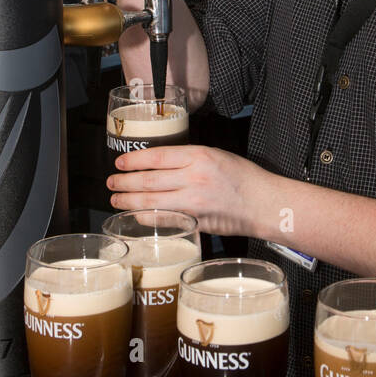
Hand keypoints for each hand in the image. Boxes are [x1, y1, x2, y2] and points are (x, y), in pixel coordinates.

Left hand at [107, 145, 270, 235]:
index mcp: (199, 156)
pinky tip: (135, 215)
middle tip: (111, 182)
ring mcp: (194, 202)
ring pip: (151, 201)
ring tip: (116, 199)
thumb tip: (160, 164)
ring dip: (129, 201)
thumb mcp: (216, 155)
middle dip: (125, 182)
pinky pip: (164, 220)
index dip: (134, 160)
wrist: (263, 203)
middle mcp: (194, 178)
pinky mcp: (195, 221)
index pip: (157, 156)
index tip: (120, 162)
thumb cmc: (244, 177)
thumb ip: (189, 159)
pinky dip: (146, 218)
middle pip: (149, 180)